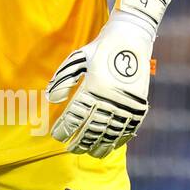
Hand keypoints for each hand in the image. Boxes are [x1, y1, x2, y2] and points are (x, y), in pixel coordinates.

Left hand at [46, 11, 155, 158]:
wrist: (131, 37)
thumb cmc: (100, 48)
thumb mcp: (77, 59)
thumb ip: (63, 79)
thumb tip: (50, 99)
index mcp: (94, 87)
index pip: (75, 116)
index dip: (65, 129)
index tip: (57, 136)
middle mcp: (111, 98)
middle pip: (92, 129)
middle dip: (79, 142)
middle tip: (70, 149)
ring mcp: (127, 103)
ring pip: (110, 133)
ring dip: (98, 145)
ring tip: (88, 152)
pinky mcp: (139, 105)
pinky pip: (128, 129)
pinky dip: (118, 140)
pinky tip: (110, 146)